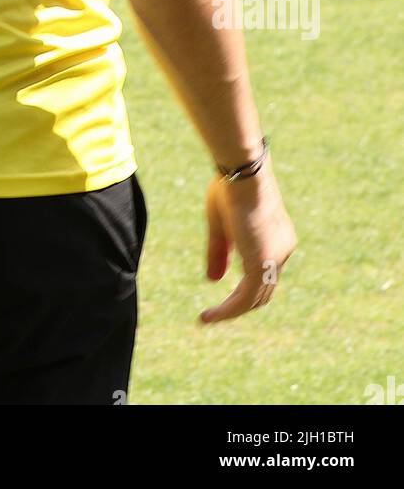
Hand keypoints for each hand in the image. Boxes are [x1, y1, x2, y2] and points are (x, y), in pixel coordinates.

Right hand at [200, 163, 295, 324]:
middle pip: (262, 289)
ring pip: (254, 298)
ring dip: (230, 312)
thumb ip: (219, 253)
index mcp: (278, 238)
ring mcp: (275, 259)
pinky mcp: (261, 265)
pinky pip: (243, 299)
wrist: (242, 170)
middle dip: (239, 303)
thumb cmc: (229, 186)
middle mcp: (282, 251)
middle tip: (215, 313)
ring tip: (207, 318)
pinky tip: (209, 315)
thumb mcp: (221, 225)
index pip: (264, 270)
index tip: (223, 287)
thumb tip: (213, 281)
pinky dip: (227, 310)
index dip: (245, 283)